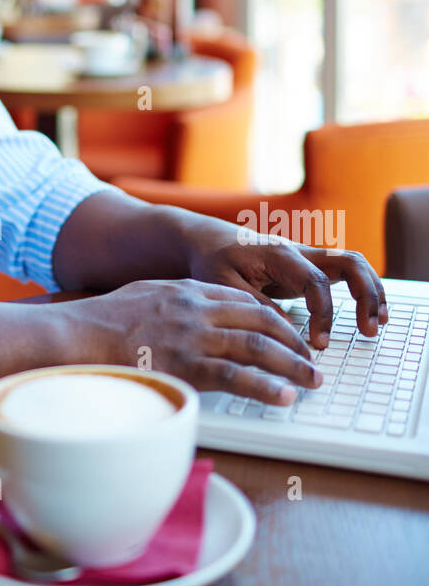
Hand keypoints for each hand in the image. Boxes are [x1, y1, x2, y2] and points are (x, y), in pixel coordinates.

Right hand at [62, 279, 322, 404]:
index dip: (272, 317)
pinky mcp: (184, 364)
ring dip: (290, 364)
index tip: (289, 334)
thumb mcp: (142, 295)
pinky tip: (284, 397)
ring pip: (256, 346)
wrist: (75, 334)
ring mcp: (191, 336)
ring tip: (312, 380)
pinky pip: (234, 376)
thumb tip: (187, 319)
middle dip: (292, 340)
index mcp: (186, 290)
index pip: (242, 300)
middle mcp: (195, 308)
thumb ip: (171, 303)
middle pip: (259, 319)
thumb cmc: (100, 321)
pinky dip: (264, 386)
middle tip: (312, 360)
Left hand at [187, 232, 387, 349]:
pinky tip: (369, 315)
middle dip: (365, 295)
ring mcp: (307, 258)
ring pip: (353, 264)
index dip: (323, 313)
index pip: (314, 281)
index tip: (319, 343)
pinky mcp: (309, 269)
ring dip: (371, 292)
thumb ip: (255, 305)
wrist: (210, 242)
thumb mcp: (223, 285)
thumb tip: (287, 329)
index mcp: (278, 254)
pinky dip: (363, 290)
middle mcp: (299, 252)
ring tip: (375, 325)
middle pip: (348, 262)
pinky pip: (345, 273)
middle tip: (367, 329)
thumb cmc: (214, 262)